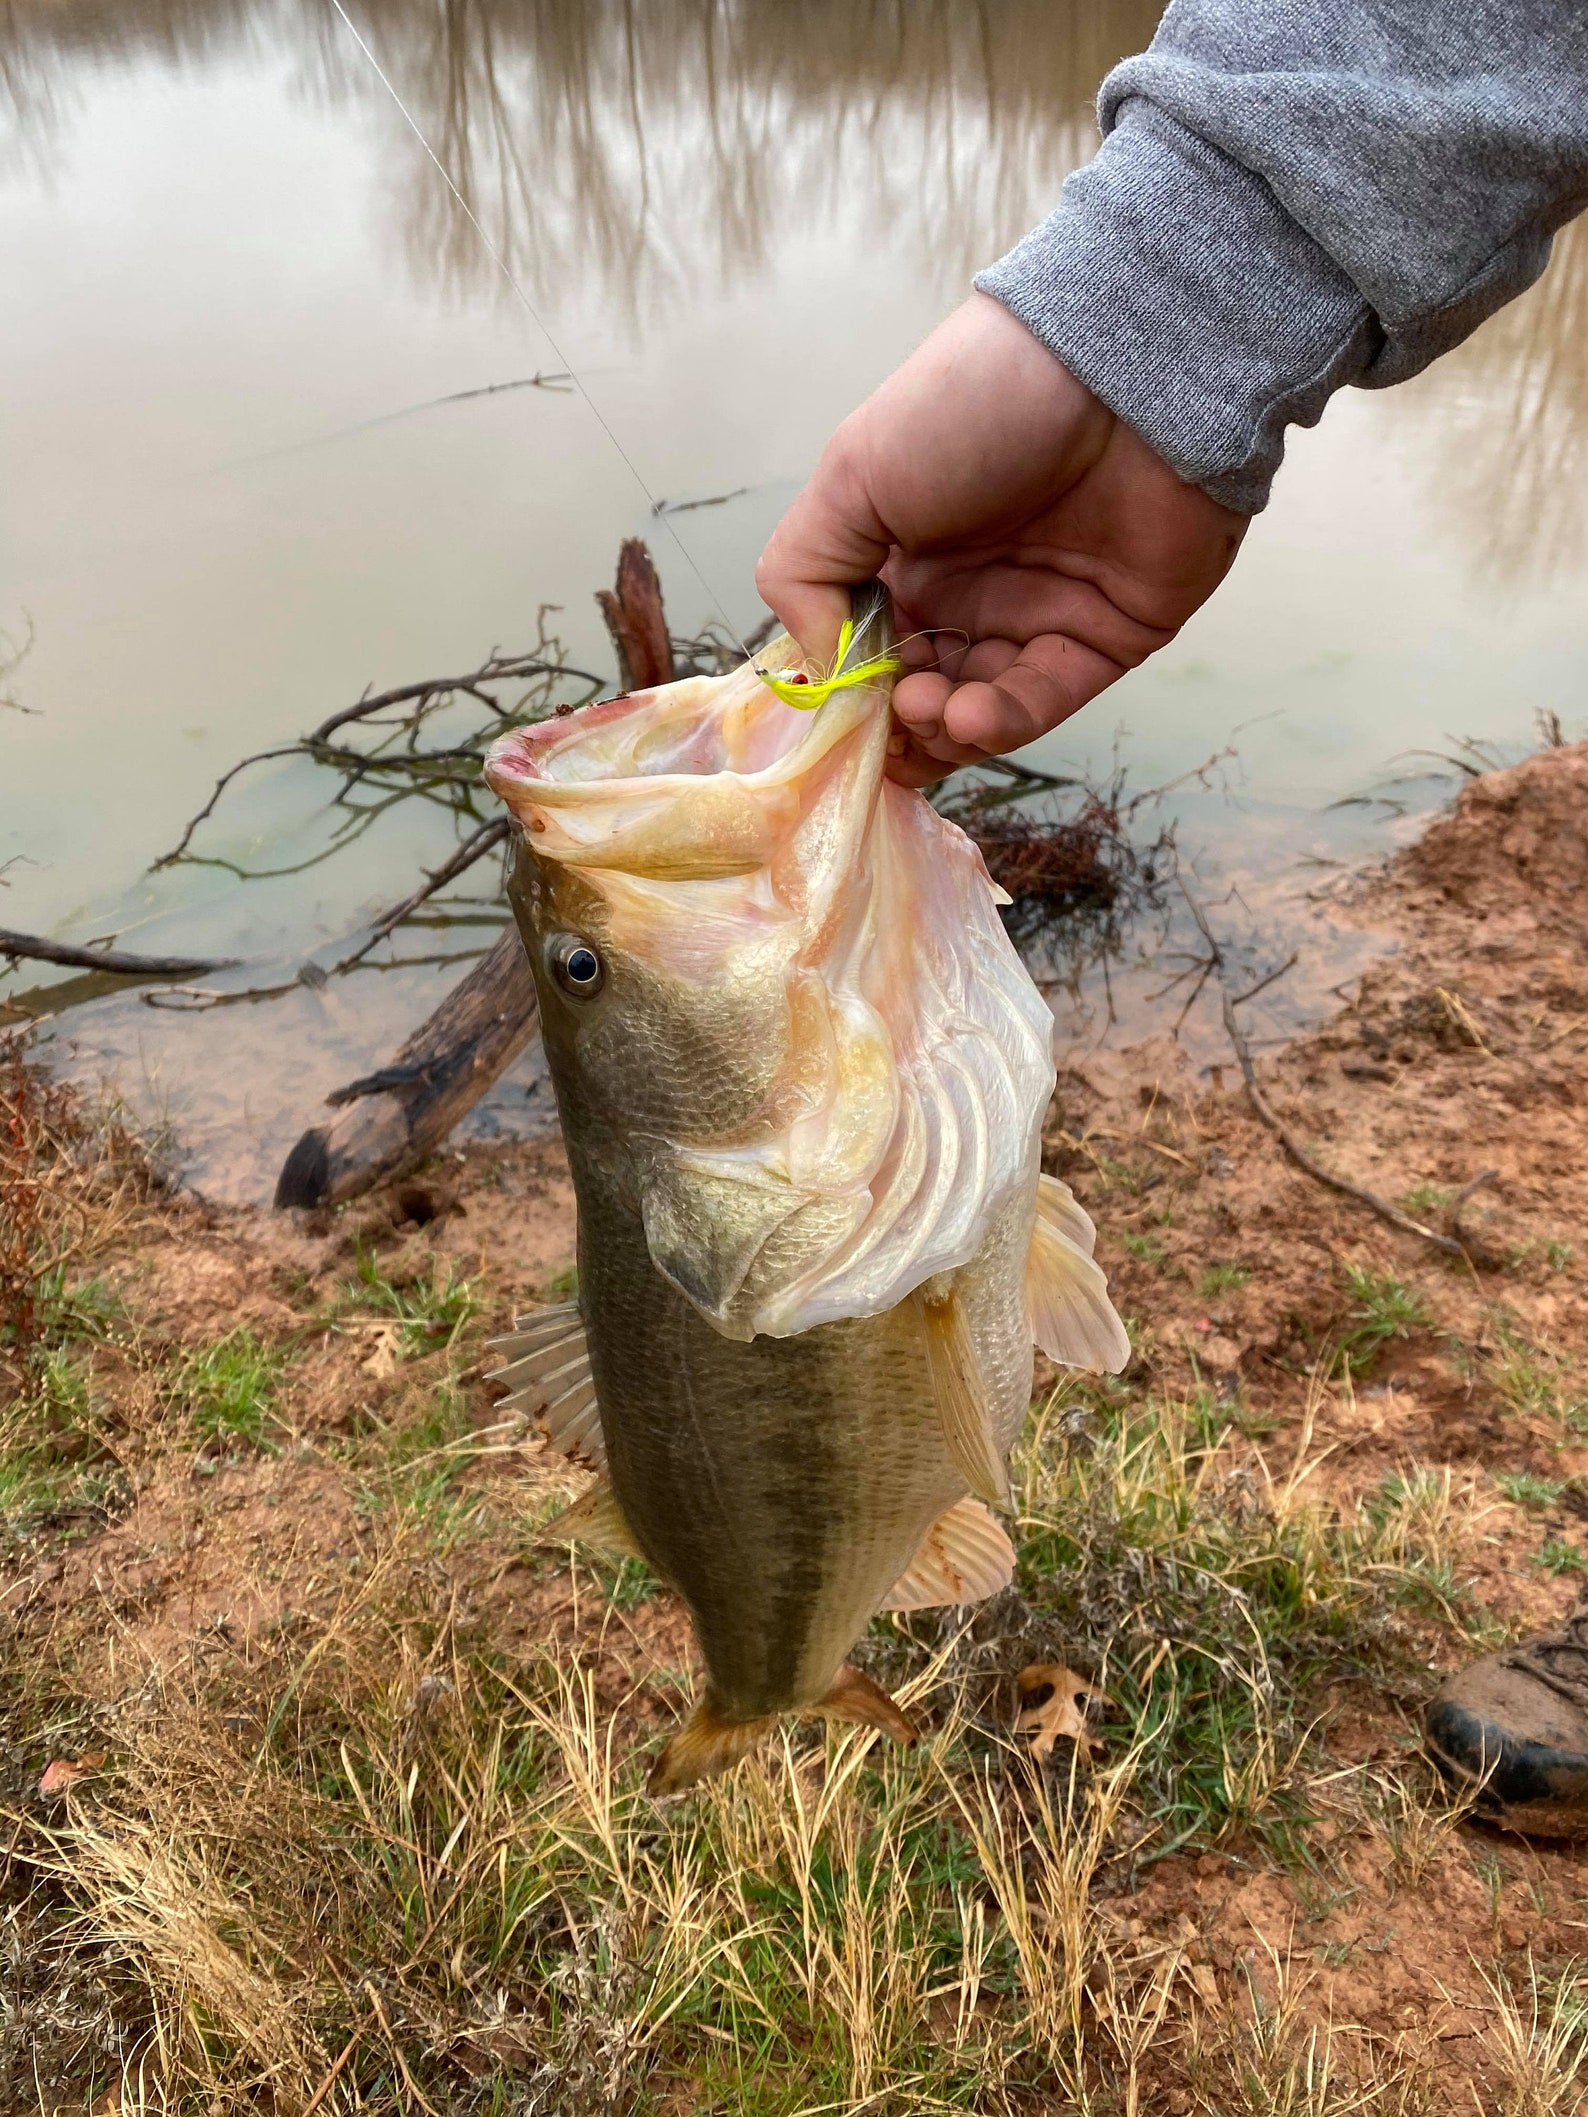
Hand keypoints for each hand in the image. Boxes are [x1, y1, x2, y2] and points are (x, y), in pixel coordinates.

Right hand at [755, 293, 1247, 785]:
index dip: (850, 691)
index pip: (868, 652)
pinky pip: (1046, 700)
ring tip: (928, 710)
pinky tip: (970, 716)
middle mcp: (971, 592)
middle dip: (897, 721)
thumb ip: (807, 573)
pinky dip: (1005, 721)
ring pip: (981, 711)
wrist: (1115, 370)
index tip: (837, 711)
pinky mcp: (1106, 637)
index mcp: (905, 555)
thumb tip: (818, 666)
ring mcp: (1039, 616)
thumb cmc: (974, 404)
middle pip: (922, 693)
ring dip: (945, 729)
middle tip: (890, 713)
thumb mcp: (852, 473)